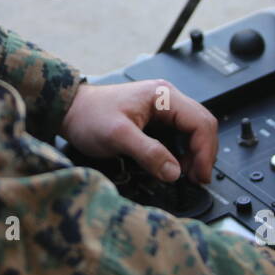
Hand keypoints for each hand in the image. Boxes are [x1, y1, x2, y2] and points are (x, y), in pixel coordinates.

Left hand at [60, 80, 217, 183]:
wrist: (70, 110)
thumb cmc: (88, 115)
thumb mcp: (118, 136)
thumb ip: (148, 153)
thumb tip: (174, 172)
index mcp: (163, 95)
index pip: (200, 121)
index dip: (205, 151)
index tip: (200, 176)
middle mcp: (167, 98)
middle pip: (202, 125)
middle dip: (203, 154)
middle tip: (197, 179)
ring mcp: (163, 107)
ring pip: (193, 130)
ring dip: (195, 154)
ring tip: (187, 175)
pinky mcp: (156, 118)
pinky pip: (180, 134)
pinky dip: (183, 151)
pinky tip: (176, 166)